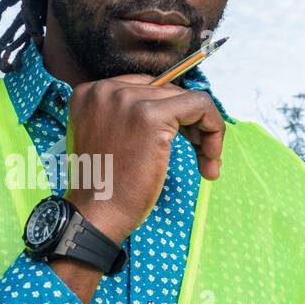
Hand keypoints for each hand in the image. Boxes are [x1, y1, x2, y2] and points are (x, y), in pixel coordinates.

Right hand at [63, 74, 225, 245]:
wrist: (96, 214)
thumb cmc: (106, 187)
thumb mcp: (108, 139)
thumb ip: (127, 117)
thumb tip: (176, 108)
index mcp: (91, 93)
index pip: (146, 89)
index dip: (170, 115)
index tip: (180, 142)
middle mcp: (105, 90)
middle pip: (167, 91)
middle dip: (189, 124)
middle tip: (200, 157)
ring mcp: (127, 100)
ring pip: (187, 98)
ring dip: (205, 131)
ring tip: (207, 163)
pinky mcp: (151, 115)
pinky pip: (200, 105)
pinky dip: (214, 128)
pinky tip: (210, 158)